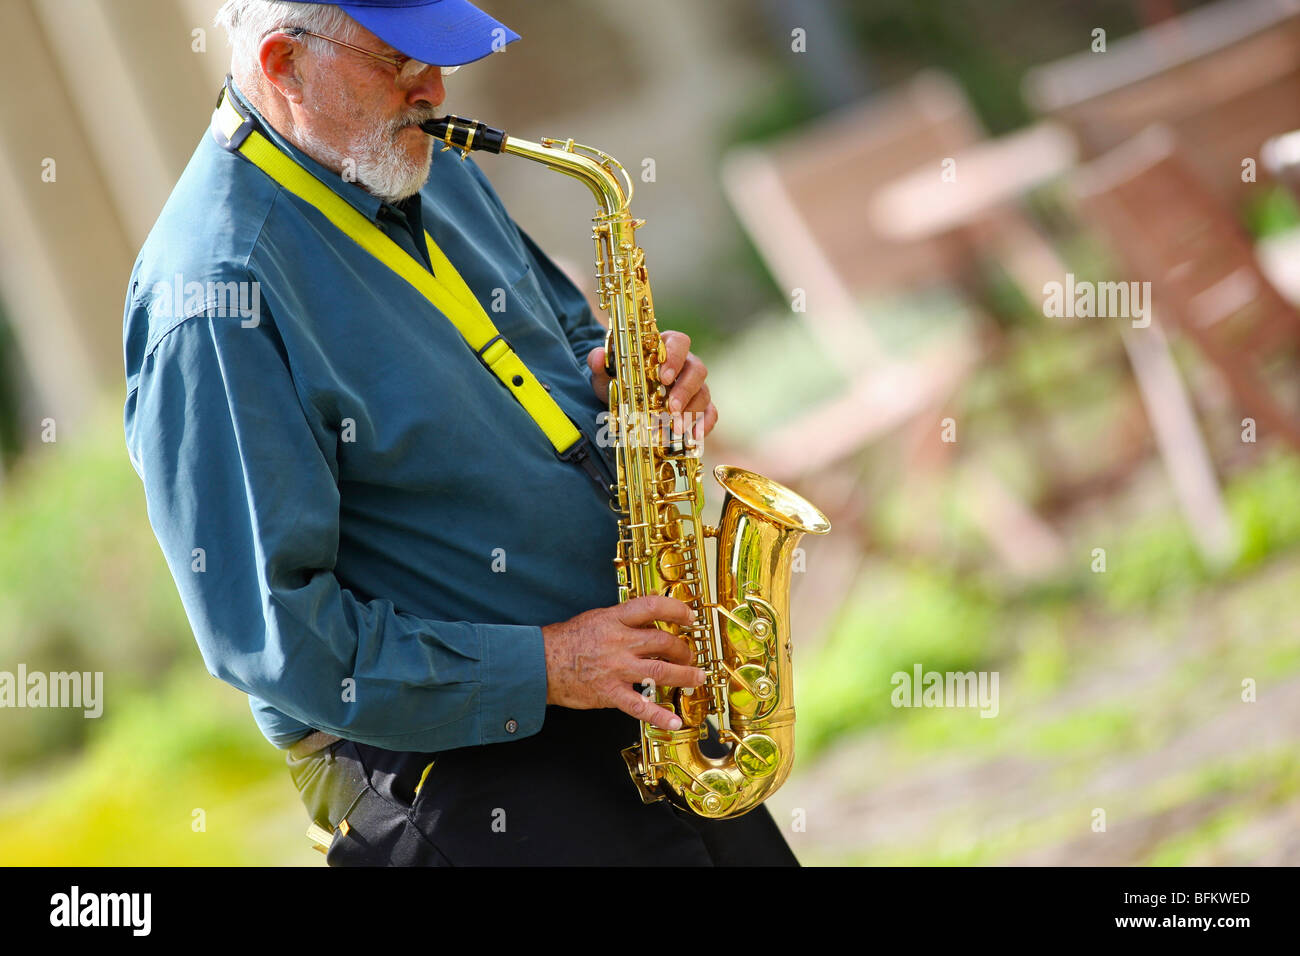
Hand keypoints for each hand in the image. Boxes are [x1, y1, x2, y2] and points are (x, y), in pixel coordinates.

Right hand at [541, 595, 704, 730]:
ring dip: (684, 676)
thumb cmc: (567, 641)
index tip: (690, 616)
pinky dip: (659, 715)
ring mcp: (616, 669)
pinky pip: (639, 706)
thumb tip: (649, 615)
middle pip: (663, 642)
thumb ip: (623, 618)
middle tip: (690, 656)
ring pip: (660, 671)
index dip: (676, 610)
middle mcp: (619, 642)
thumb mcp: (596, 618)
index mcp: (615, 620)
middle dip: (683, 649)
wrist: (541, 663)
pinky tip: (674, 721)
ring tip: (696, 678)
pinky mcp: (610, 692)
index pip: (653, 606)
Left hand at [586, 330, 718, 441]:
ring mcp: (694, 387)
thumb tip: (597, 358)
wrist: (624, 399)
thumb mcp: (606, 372)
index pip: (679, 342)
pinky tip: (693, 436)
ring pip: (704, 393)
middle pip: (697, 369)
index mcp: (664, 348)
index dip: (675, 356)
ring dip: (692, 411)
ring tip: (676, 428)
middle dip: (685, 389)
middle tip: (671, 408)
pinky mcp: (699, 407)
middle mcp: (684, 365)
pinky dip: (704, 425)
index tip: (664, 376)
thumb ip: (600, 362)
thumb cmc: (619, 379)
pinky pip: (710, 413)